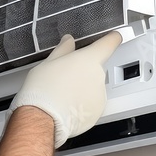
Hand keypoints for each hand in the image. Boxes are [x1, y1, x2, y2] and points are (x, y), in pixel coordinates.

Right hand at [8, 31, 121, 147]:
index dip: (112, 39)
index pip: (109, 43)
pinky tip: (66, 106)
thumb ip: (63, 49)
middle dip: (83, 71)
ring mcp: (99, 95)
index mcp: (89, 59)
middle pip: (95, 68)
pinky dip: (82, 105)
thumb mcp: (48, 62)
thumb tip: (68, 41)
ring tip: (62, 95)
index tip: (113, 37)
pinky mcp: (97, 112)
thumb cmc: (43, 90)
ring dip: (82, 89)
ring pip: (93, 87)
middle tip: (64, 77)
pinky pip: (91, 104)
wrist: (42, 118)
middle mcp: (98, 75)